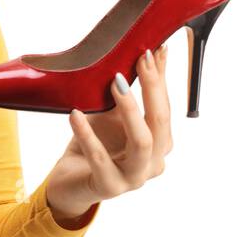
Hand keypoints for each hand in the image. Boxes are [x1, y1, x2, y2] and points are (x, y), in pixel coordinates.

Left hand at [43, 44, 172, 224]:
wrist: (71, 180)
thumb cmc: (97, 144)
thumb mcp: (115, 112)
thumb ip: (135, 88)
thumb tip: (153, 50)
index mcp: (161, 145)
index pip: (165, 108)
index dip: (159, 80)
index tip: (152, 50)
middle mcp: (154, 163)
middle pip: (160, 122)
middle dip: (151, 88)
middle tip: (138, 60)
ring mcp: (134, 178)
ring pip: (142, 141)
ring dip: (130, 109)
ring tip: (115, 82)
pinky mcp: (109, 187)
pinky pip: (100, 158)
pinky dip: (87, 134)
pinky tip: (75, 114)